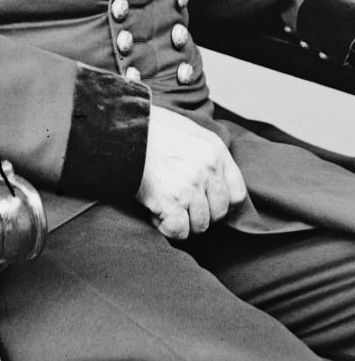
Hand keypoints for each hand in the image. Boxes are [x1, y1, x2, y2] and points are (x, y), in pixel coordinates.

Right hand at [136, 105, 246, 240]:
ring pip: (200, 225)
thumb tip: (212, 182)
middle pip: (218, 213)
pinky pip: (179, 231)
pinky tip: (156, 212)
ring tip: (164, 204)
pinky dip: (167, 227)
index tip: (204, 202)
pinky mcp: (171, 202)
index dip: (219, 202)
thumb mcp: (190, 132)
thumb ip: (206, 155)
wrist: (123, 129)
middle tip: (177, 201)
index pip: (237, 195)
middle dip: (199, 212)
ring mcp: (190, 187)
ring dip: (182, 221)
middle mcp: (208, 169)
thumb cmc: (152, 129)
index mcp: (216, 151)